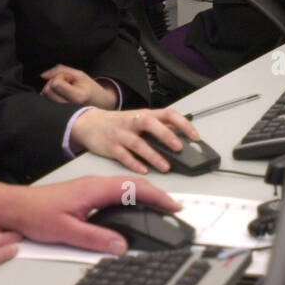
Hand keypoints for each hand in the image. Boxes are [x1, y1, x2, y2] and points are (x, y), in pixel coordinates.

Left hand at [0, 175, 180, 255]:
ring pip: (125, 188)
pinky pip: (116, 193)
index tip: (173, 206)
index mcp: (94, 189)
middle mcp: (94, 184)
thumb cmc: (35, 214)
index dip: (157, 196)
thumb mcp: (66, 231)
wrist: (14, 206)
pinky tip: (133, 209)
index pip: (134, 188)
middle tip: (173, 209)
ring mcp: (90, 188)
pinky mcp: (85, 194)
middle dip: (156, 195)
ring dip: (144, 196)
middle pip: (134, 185)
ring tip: (159, 209)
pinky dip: (131, 198)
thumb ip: (95, 238)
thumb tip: (121, 245)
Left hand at [39, 64, 118, 108]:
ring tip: (65, 90)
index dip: (60, 77)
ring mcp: (62, 114)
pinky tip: (61, 96)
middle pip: (47, 90)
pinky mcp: (57, 116)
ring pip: (45, 96)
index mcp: (77, 98)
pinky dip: (51, 95)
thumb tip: (42, 76)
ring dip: (52, 89)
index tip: (70, 79)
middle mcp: (68, 109)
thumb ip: (59, 70)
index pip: (55, 83)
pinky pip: (46, 101)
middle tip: (68, 84)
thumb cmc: (90, 88)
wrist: (99, 105)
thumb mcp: (79, 74)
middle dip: (54, 82)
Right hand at [68, 107, 199, 173]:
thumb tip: (182, 135)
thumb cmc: (119, 123)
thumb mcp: (139, 120)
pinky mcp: (110, 147)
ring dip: (153, 155)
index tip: (195, 136)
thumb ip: (159, 127)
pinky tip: (144, 171)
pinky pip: (123, 156)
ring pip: (138, 143)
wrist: (89, 123)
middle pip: (150, 124)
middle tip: (179, 148)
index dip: (183, 123)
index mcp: (144, 114)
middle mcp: (132, 122)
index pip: (167, 113)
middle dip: (166, 135)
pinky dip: (134, 163)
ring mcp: (120, 134)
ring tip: (165, 167)